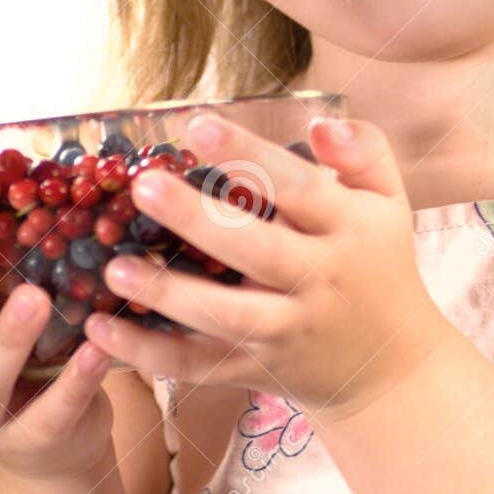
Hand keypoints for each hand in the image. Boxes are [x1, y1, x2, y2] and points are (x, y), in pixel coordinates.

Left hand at [82, 114, 449, 420]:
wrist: (393, 370)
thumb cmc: (380, 265)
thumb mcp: (389, 202)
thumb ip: (363, 152)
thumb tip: (319, 123)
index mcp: (349, 229)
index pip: (299, 187)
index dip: (250, 156)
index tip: (197, 124)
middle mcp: (318, 280)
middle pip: (256, 250)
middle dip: (197, 220)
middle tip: (144, 186)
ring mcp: (286, 331)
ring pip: (224, 317)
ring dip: (167, 295)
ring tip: (114, 269)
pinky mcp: (257, 370)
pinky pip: (199, 367)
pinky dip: (149, 353)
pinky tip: (101, 330)